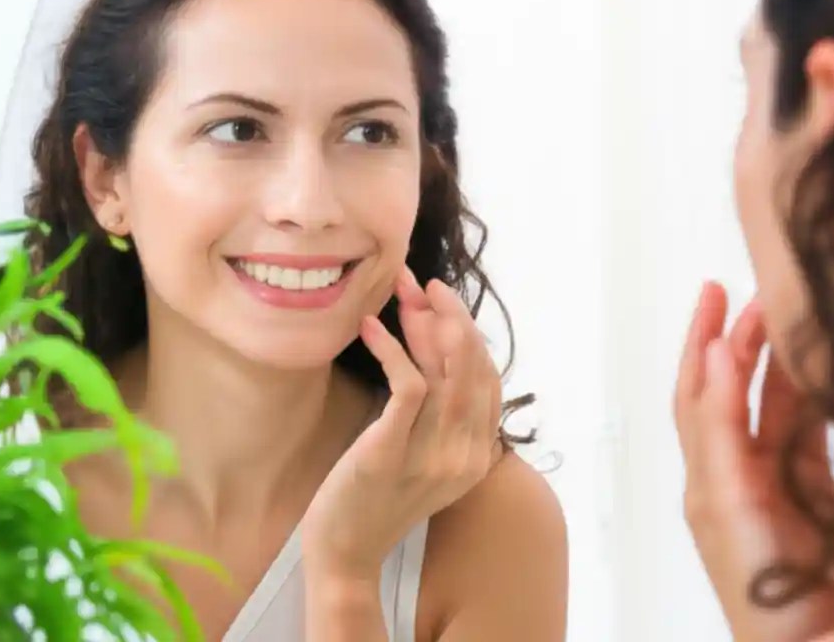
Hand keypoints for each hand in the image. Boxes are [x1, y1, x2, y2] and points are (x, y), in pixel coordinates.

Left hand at [302, 268, 503, 584]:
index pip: (488, 378)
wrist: (345, 552)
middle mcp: (465, 456)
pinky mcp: (391, 454)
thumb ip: (438, 410)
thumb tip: (436, 344)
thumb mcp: (420, 450)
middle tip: (423, 280)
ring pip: (445, 372)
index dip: (468, 331)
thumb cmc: (375, 496)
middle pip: (470, 367)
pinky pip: (407, 386)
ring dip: (423, 322)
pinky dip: (392, 349)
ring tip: (400, 290)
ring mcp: (432, 458)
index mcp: (478, 456)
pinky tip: (371, 326)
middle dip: (450, 314)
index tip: (440, 299)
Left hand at [674, 282, 833, 641]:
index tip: (716, 290)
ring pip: (810, 419)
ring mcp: (813, 499)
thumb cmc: (762, 596)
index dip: (704, 340)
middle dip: (761, 344)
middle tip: (778, 295)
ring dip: (814, 374)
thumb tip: (712, 352)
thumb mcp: (726, 501)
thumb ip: (720, 425)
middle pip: (755, 397)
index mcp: (716, 480)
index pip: (703, 394)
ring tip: (824, 327)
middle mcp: (759, 484)